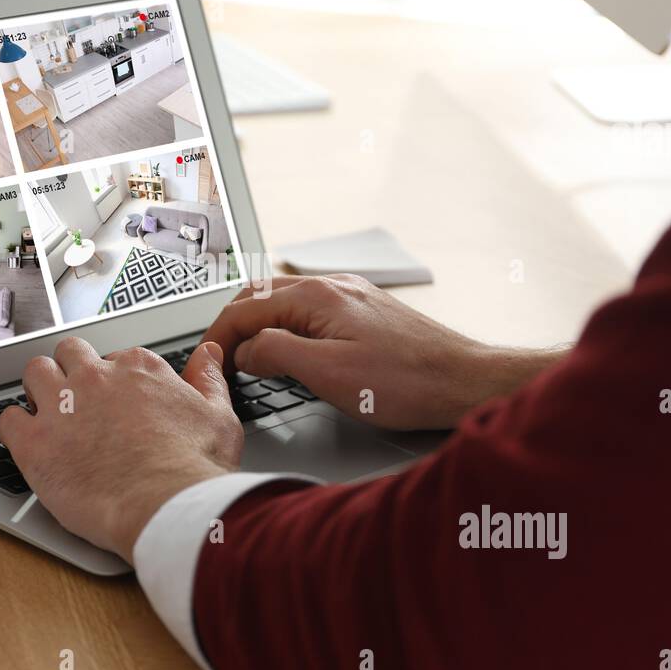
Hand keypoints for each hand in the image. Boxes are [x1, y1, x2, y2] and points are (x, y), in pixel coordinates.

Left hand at [0, 337, 243, 561]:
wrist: (166, 506)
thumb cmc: (194, 469)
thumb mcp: (219, 416)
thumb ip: (209, 379)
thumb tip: (209, 353)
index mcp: (138, 369)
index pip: (114, 356)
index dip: (113, 380)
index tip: (115, 401)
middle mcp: (96, 377)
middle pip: (69, 353)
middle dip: (70, 371)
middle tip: (77, 401)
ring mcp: (61, 406)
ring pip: (34, 373)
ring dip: (38, 389)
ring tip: (47, 414)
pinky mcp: (35, 441)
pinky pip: (7, 419)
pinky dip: (14, 429)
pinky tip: (26, 443)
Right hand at [205, 274, 567, 430]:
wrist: (464, 381)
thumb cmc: (406, 382)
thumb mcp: (327, 374)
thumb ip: (276, 354)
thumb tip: (245, 350)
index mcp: (317, 297)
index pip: (244, 308)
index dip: (218, 337)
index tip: (206, 364)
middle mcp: (332, 286)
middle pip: (260, 297)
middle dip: (232, 326)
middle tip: (216, 359)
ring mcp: (350, 296)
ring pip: (285, 302)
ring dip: (257, 325)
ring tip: (243, 356)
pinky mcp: (365, 311)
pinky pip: (309, 310)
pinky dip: (284, 326)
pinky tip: (286, 348)